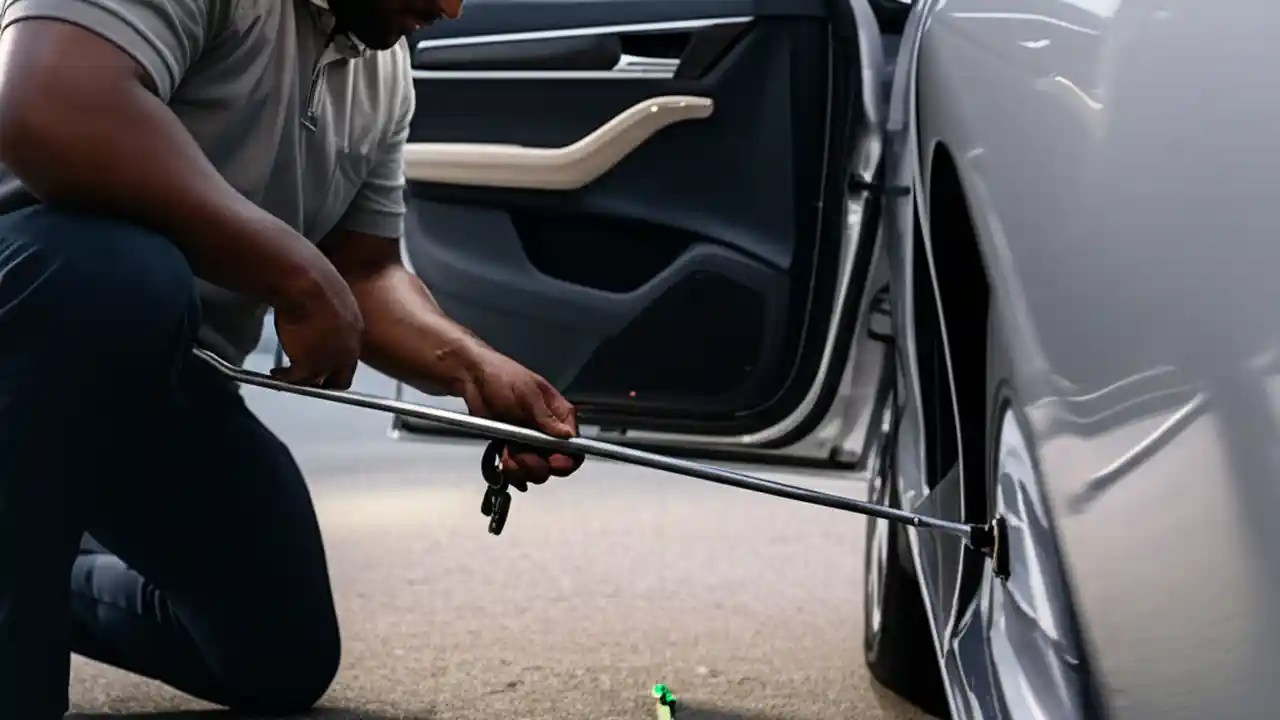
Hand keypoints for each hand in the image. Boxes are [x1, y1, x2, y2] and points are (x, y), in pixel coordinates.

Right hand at [271, 259, 364, 388]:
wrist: (306, 284)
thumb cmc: (314, 280)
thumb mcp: (331, 297)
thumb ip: (330, 313)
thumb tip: (318, 312)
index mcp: (355, 331)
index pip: (349, 356)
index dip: (336, 363)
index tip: (322, 362)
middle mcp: (348, 350)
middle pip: (341, 379)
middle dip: (326, 382)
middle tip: (309, 381)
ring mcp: (330, 361)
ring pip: (317, 381)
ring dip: (302, 381)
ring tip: (287, 376)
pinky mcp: (309, 366)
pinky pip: (296, 380)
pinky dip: (284, 378)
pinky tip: (275, 373)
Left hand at [457, 350, 584, 490]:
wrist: (474, 379)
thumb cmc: (503, 378)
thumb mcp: (527, 394)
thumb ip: (546, 416)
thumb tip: (568, 436)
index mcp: (560, 417)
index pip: (574, 448)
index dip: (565, 460)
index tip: (549, 461)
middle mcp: (549, 434)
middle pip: (555, 466)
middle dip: (536, 466)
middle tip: (518, 455)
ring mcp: (530, 445)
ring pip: (536, 472)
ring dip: (520, 470)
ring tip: (506, 454)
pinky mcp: (512, 451)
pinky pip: (518, 473)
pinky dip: (511, 473)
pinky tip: (502, 461)